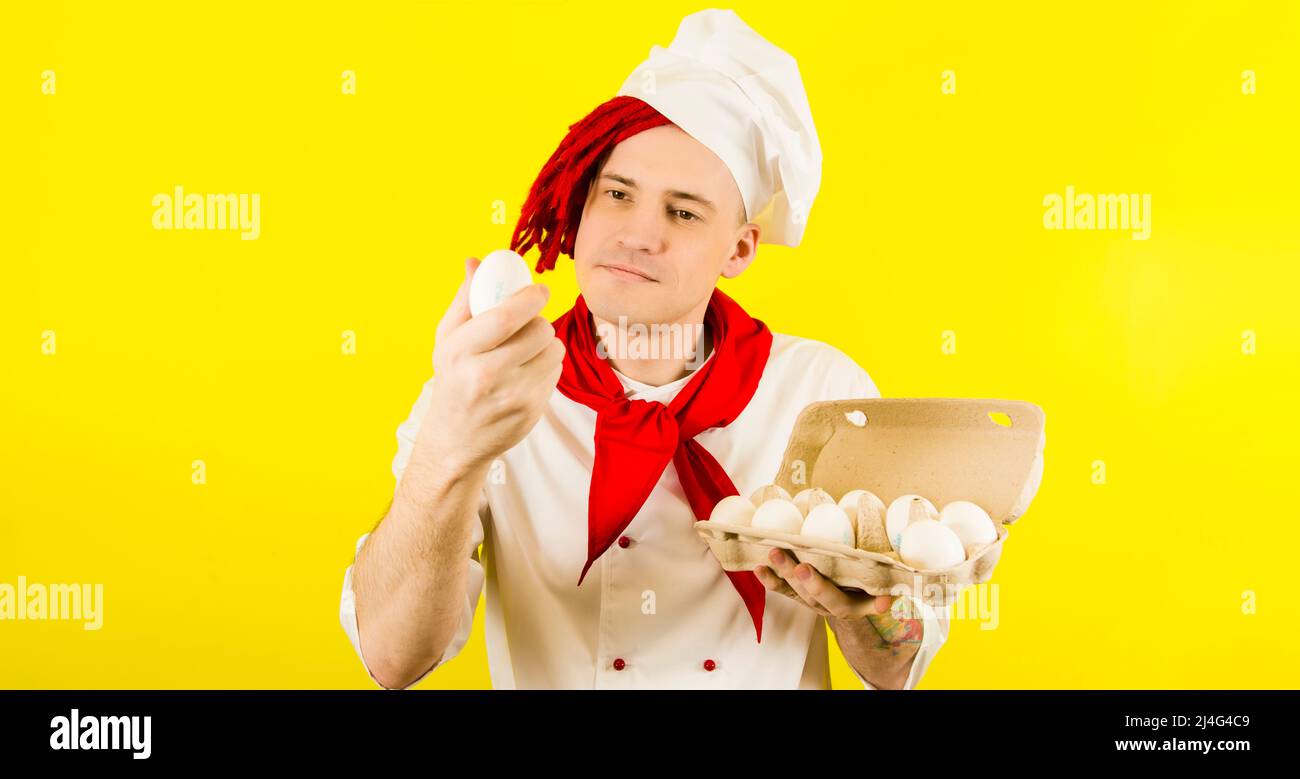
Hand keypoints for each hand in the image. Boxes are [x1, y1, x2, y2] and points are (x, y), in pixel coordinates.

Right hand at [413, 257, 565, 474]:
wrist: (456, 439)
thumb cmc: (453, 379)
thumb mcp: (448, 339)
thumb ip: (466, 299)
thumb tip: (477, 261)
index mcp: (461, 351)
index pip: (506, 316)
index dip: (530, 298)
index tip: (539, 290)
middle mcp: (486, 374)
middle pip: (539, 331)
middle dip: (538, 322)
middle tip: (526, 326)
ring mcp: (511, 395)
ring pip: (553, 350)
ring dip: (545, 345)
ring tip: (524, 352)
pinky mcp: (531, 410)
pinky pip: (555, 372)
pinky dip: (546, 367)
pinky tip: (526, 374)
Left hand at [756, 548, 924, 688]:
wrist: (851, 607)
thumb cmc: (867, 594)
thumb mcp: (878, 598)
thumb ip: (882, 599)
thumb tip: (889, 600)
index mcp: (847, 607)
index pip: (832, 599)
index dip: (818, 586)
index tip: (806, 569)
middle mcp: (824, 606)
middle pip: (809, 593)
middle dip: (798, 577)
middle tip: (790, 560)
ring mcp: (809, 600)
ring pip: (793, 588)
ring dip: (781, 573)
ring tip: (772, 554)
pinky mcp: (797, 594)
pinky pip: (781, 588)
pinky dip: (769, 579)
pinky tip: (758, 567)